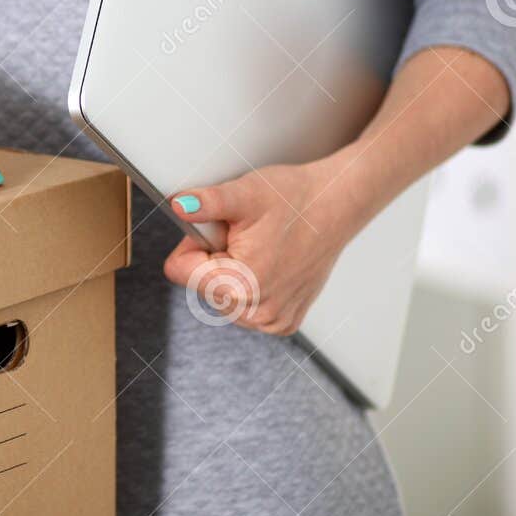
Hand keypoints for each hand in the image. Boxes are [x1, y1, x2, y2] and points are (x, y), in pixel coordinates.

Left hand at [161, 155, 378, 335]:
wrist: (337, 205)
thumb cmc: (296, 198)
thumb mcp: (245, 193)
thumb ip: (207, 202)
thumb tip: (177, 205)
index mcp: (241, 287)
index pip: (178, 270)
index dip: (195, 243)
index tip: (222, 229)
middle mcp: (257, 314)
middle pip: (198, 285)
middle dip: (214, 258)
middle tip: (246, 237)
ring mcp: (272, 321)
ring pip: (219, 297)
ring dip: (231, 271)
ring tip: (261, 248)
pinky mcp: (283, 322)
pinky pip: (244, 306)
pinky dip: (251, 284)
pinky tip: (272, 264)